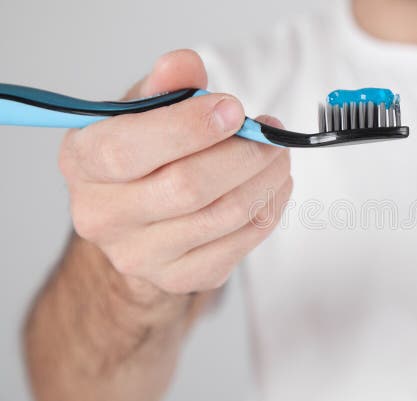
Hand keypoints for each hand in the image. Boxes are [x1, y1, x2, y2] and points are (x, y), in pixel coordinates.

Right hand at [59, 49, 291, 296]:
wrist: (138, 219)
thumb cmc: (144, 154)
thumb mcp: (144, 110)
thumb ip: (166, 85)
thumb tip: (184, 64)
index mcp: (82, 163)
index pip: (127, 150)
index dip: (187, 128)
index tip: (234, 109)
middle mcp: (101, 215)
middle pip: (186, 188)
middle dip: (243, 154)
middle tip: (271, 133)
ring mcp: (140, 255)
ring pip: (222, 216)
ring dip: (264, 180)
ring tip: (278, 154)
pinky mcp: (180, 277)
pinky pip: (239, 244)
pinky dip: (269, 208)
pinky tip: (275, 185)